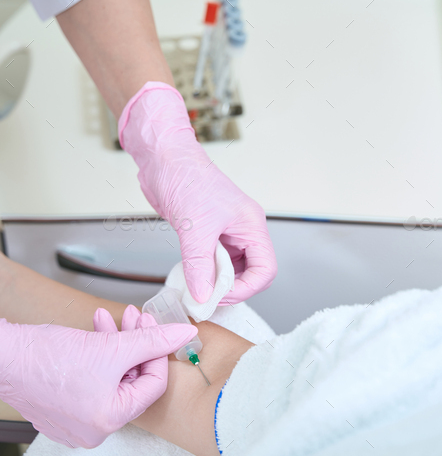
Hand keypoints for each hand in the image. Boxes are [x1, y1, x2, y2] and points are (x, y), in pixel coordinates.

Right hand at [0, 316, 196, 448]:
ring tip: (107, 319)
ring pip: (110, 381)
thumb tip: (184, 335)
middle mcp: (93, 431)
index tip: (155, 330)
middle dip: (134, 346)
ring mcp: (74, 424)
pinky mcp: (59, 413)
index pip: (152, 386)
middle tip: (133, 318)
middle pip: (130, 383)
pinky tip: (93, 335)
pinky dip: (96, 360)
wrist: (3, 356)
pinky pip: (91, 386)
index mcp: (109, 421)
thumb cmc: (48, 357)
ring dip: (115, 347)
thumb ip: (154, 340)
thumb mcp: (112, 346)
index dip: (157, 353)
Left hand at [118, 82, 276, 303]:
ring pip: (232, 270)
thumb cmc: (186, 178)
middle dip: (231, 288)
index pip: (265, 269)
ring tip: (197, 288)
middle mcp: (243, 230)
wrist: (163, 160)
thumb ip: (199, 265)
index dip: (246, 288)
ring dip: (216, 283)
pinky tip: (191, 276)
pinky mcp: (209, 234)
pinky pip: (214, 263)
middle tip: (206, 296)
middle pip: (252, 272)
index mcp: (251, 225)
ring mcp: (226, 233)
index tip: (220, 295)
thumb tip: (203, 295)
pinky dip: (204, 274)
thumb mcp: (194, 227)